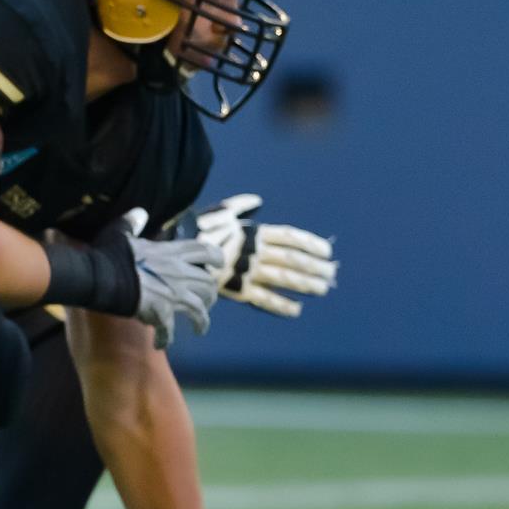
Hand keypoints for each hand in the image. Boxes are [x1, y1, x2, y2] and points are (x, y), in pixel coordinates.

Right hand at [101, 212, 222, 348]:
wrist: (101, 277)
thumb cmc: (110, 254)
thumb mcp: (122, 233)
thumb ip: (133, 223)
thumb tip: (139, 213)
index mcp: (171, 253)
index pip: (205, 251)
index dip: (216, 257)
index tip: (217, 265)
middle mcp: (178, 272)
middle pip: (208, 284)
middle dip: (210, 295)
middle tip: (206, 301)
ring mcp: (173, 294)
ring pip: (200, 309)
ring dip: (202, 320)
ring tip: (199, 328)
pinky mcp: (162, 313)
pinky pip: (170, 331)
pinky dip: (167, 339)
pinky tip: (161, 344)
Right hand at [194, 194, 336, 318]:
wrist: (176, 251)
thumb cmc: (199, 230)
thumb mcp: (221, 212)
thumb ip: (241, 205)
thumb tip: (256, 200)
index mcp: (254, 232)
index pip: (290, 237)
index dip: (311, 244)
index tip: (327, 251)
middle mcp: (255, 251)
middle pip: (293, 259)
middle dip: (315, 267)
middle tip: (331, 274)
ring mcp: (248, 271)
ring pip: (284, 278)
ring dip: (306, 284)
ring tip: (322, 289)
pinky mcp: (238, 289)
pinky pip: (264, 299)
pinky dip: (281, 305)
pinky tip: (296, 309)